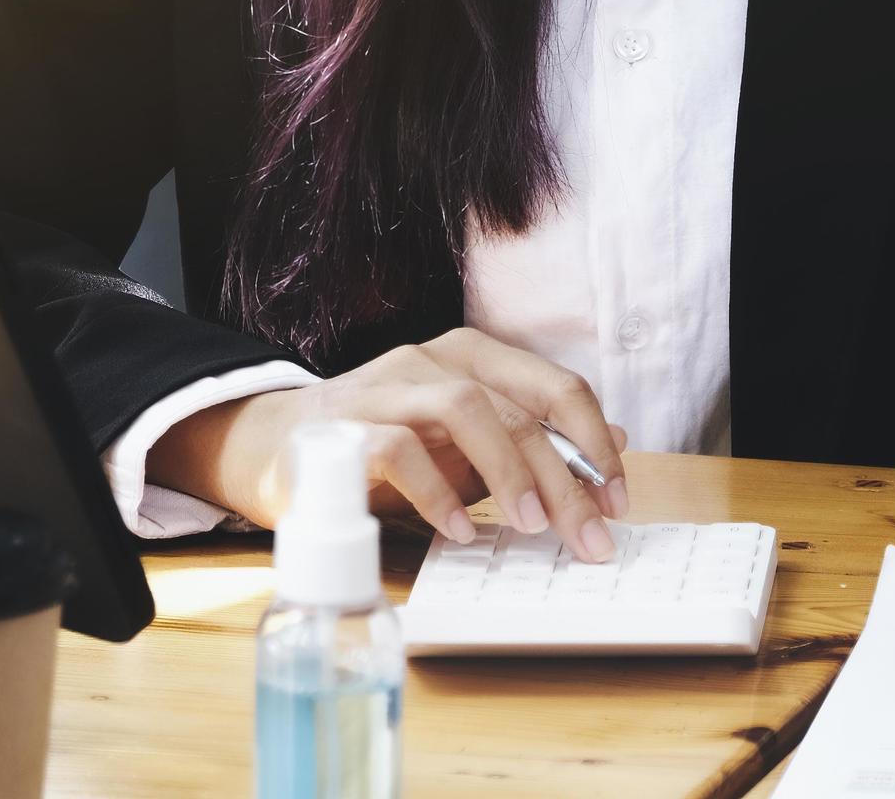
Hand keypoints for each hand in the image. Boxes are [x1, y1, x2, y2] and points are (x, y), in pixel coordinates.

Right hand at [148, 328, 631, 560]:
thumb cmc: (382, 444)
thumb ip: (529, 439)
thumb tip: (614, 443)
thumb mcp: (463, 443)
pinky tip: (459, 529)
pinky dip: (436, 490)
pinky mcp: (344, 427)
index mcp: (472, 358)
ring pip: (464, 408)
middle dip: (564, 475)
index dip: (595, 443)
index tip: (618, 500)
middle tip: (590, 536)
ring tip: (530, 524)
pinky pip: (397, 448)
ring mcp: (386, 388)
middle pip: (518, 407)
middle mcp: (432, 362)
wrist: (276, 447)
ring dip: (506, 468)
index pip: (555, 387)